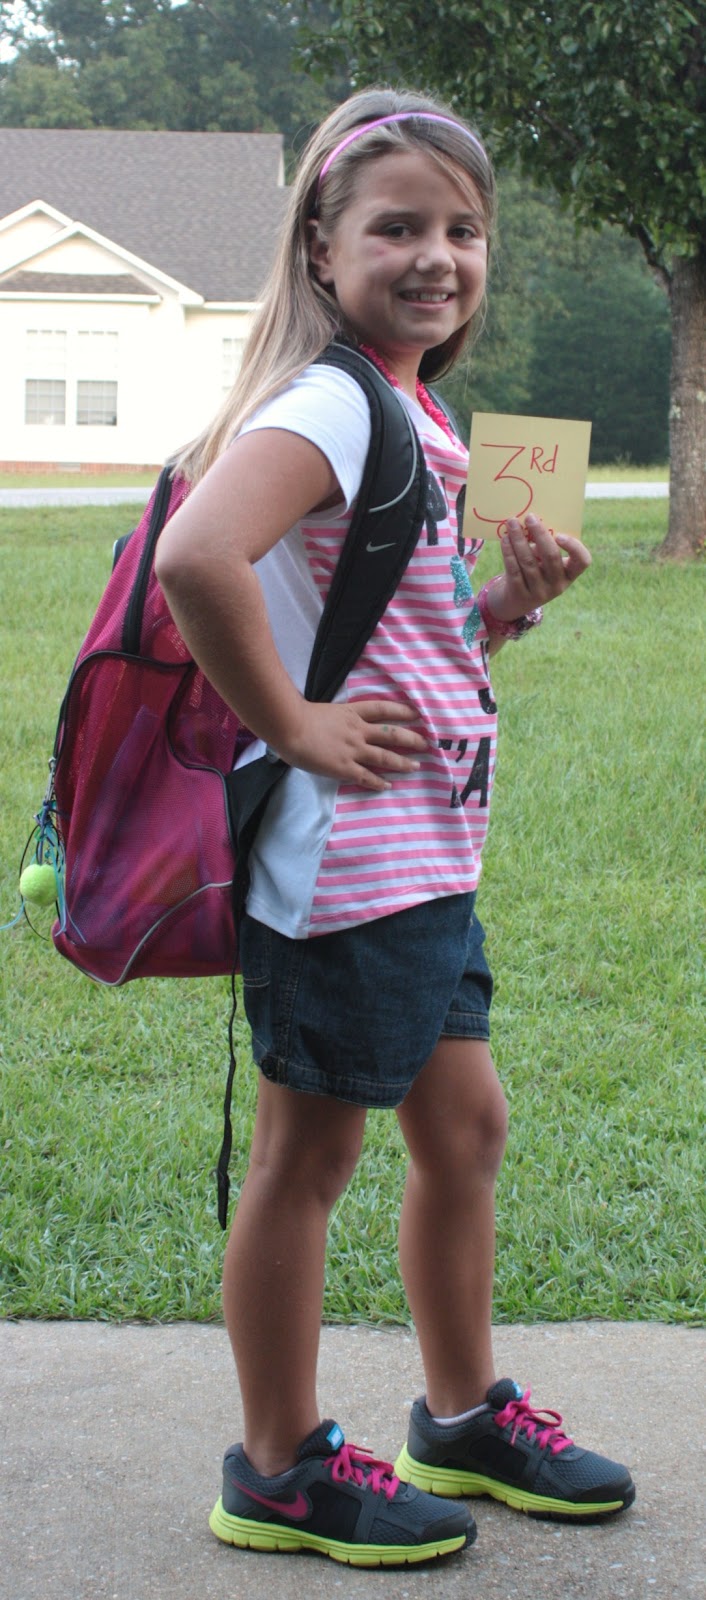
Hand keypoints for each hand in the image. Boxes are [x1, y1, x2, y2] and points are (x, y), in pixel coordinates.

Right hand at [280, 698, 427, 792]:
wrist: (290, 727)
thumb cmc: (300, 717)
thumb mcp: (326, 712)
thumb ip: (338, 719)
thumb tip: (339, 726)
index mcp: (352, 713)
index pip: (382, 709)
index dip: (401, 711)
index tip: (416, 714)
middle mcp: (358, 731)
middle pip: (391, 734)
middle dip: (411, 739)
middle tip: (426, 744)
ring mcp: (353, 750)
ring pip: (384, 756)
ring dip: (402, 762)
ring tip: (416, 766)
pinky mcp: (345, 768)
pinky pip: (367, 776)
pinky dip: (379, 782)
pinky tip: (388, 785)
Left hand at [488, 514, 590, 622]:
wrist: (516, 601)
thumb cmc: (536, 572)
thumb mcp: (545, 563)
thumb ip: (544, 547)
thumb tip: (531, 524)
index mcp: (570, 574)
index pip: (583, 561)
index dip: (574, 547)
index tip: (559, 534)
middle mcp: (558, 585)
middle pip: (551, 556)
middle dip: (540, 534)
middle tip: (530, 517)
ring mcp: (539, 592)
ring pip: (528, 562)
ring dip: (519, 540)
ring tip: (512, 523)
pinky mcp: (520, 595)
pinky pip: (514, 570)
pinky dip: (509, 552)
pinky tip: (505, 539)